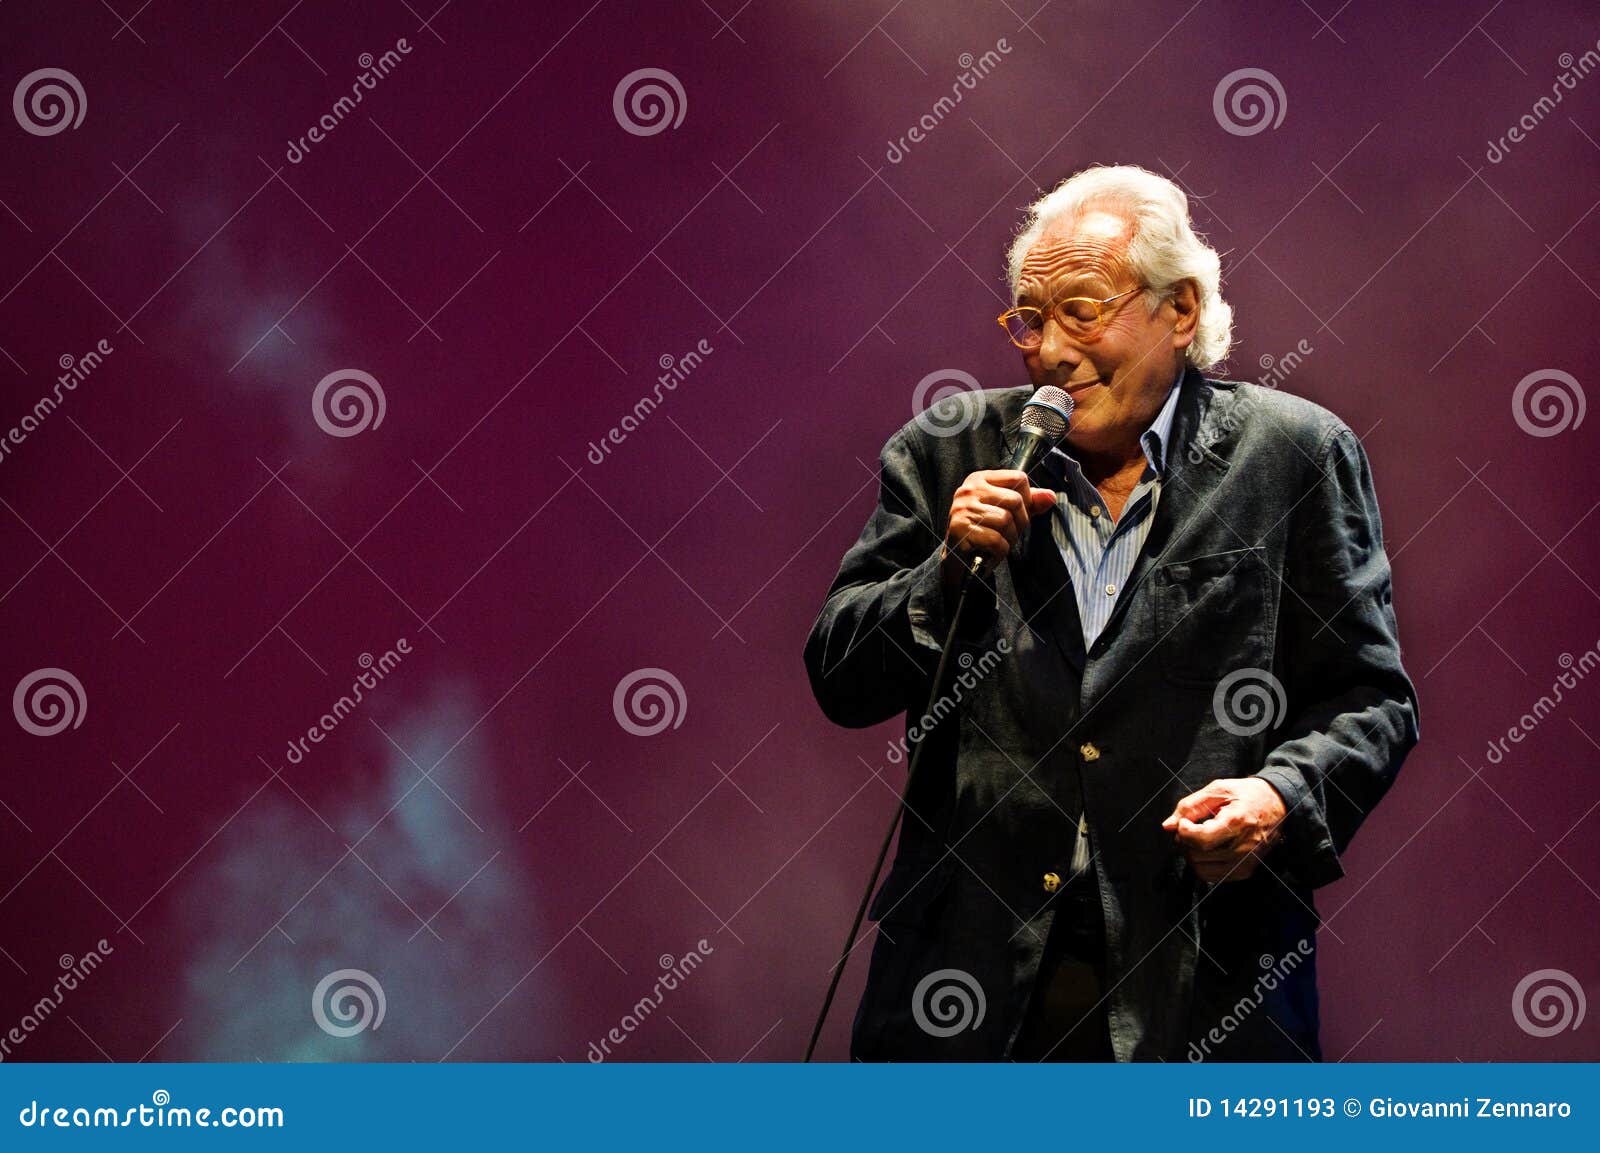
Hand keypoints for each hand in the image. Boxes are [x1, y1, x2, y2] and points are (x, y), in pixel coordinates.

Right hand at [941, 469, 1055, 589]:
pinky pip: (996, 540)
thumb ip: (1029, 503)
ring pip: (1006, 520)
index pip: (1018, 478)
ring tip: (999, 542)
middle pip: (1015, 500)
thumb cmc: (983, 532)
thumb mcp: (1006, 511)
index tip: (1017, 513)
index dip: (1027, 499)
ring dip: (1009, 538)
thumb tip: (1050, 496)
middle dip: (1020, 522)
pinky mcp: (960, 529)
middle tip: (1010, 533)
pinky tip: (991, 551)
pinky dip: (999, 551)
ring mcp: (963, 509)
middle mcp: (969, 490)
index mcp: (981, 479)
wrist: (957, 558)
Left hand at [1161, 777, 1286, 883]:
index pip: (1200, 840)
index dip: (1183, 831)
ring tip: (1199, 837)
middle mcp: (1243, 848)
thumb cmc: (1246, 794)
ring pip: (1201, 870)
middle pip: (1197, 855)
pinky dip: (1203, 864)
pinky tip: (1209, 848)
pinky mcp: (1245, 872)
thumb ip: (1190, 806)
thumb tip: (1167, 826)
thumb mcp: (1218, 789)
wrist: (1279, 805)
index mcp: (1236, 823)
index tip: (1185, 822)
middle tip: (1190, 827)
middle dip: (1184, 842)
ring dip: (1192, 854)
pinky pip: (1212, 876)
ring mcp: (1245, 863)